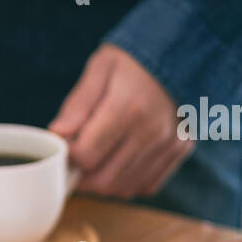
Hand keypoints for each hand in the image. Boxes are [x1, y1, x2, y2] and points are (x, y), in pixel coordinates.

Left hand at [49, 44, 189, 197]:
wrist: (184, 52)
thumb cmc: (133, 60)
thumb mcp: (100, 69)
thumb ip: (77, 104)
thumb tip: (56, 135)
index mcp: (128, 107)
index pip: (85, 155)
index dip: (68, 156)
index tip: (66, 146)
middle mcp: (152, 131)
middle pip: (104, 181)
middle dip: (82, 177)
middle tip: (76, 160)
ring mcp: (169, 144)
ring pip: (124, 189)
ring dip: (103, 182)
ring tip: (97, 160)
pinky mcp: (180, 150)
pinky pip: (146, 185)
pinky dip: (128, 182)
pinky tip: (120, 162)